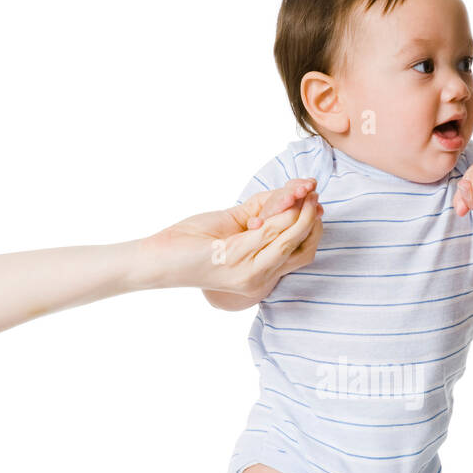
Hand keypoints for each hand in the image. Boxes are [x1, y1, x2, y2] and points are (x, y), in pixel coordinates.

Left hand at [140, 179, 323, 297]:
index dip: (312, 227)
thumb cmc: (190, 243)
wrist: (159, 259)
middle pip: (304, 249)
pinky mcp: (241, 263)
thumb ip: (261, 216)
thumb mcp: (233, 226)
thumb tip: (290, 199)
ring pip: (290, 237)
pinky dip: (282, 212)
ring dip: (300, 211)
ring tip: (303, 190)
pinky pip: (272, 232)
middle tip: (312, 193)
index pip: (300, 254)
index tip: (313, 202)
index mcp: (259, 277)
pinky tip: (286, 197)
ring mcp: (252, 275)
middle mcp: (260, 281)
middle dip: (311, 218)